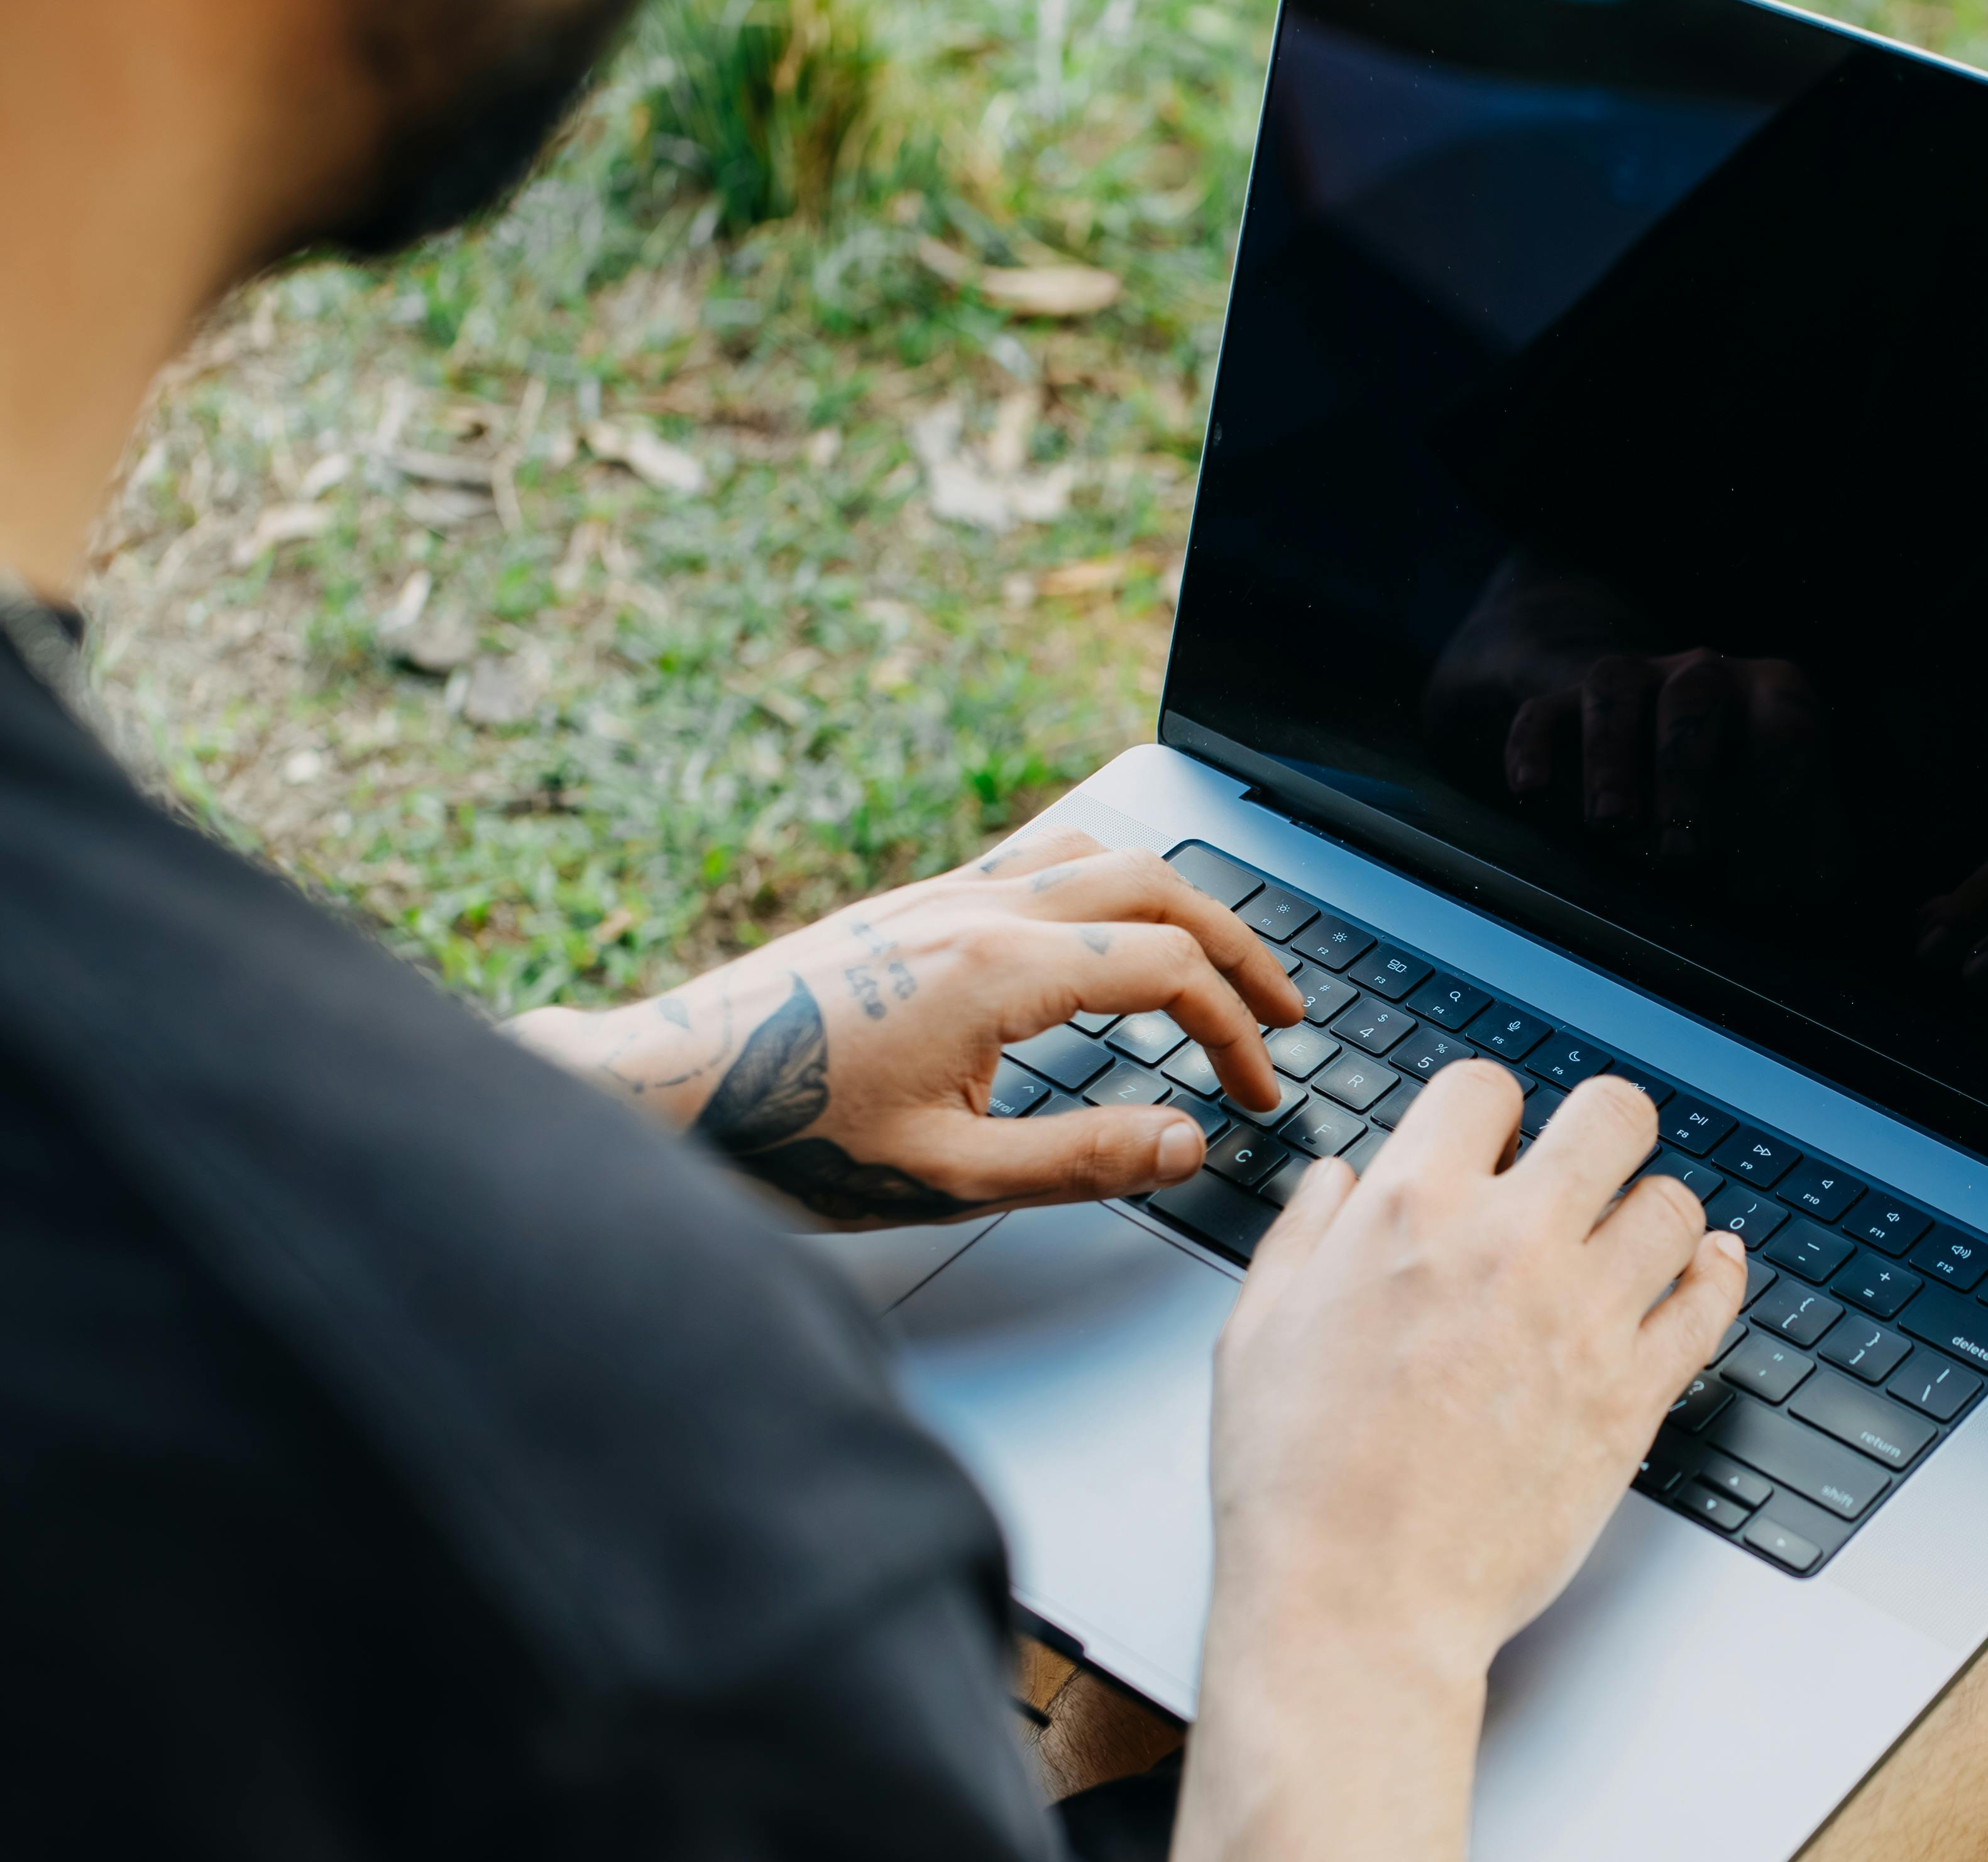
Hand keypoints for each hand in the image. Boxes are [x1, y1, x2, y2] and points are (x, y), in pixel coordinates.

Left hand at [507, 828, 1304, 1224]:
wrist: (656, 1090)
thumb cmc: (785, 1140)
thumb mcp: (944, 1179)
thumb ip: (1081, 1161)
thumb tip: (1189, 1142)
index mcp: (998, 970)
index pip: (1167, 971)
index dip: (1235, 1032)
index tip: (1254, 1094)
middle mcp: (977, 910)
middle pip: (1156, 889)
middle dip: (1237, 948)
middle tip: (1282, 1013)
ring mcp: (941, 896)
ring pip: (1100, 857)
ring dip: (1176, 906)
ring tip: (1215, 967)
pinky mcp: (910, 906)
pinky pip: (1040, 861)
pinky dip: (1109, 888)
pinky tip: (1107, 937)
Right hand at [1173, 1064, 1743, 1861]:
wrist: (1357, 1604)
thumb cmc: (1298, 1483)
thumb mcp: (1257, 1331)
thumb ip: (1305, 1234)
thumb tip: (1338, 1178)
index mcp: (1410, 1212)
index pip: (1486, 1085)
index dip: (1490, 1110)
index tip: (1492, 1143)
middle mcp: (1508, 1244)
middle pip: (1612, 1115)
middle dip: (1598, 1129)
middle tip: (1584, 1164)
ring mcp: (1583, 1317)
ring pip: (1673, 1205)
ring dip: (1653, 1212)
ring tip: (1630, 1238)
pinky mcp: (1634, 1395)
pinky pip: (1711, 1302)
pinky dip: (1717, 1275)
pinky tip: (1704, 1268)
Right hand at [1421, 550, 1838, 870]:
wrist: (1666, 744)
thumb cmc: (1743, 799)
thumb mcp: (1791, 821)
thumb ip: (1813, 852)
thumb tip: (1811, 888)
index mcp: (1776, 697)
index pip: (1788, 732)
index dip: (1778, 808)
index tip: (1754, 884)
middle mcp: (1707, 673)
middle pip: (1697, 696)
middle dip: (1690, 779)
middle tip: (1684, 859)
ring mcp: (1633, 679)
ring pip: (1614, 686)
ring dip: (1611, 758)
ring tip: (1612, 825)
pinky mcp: (1565, 702)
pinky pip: (1540, 711)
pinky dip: (1530, 748)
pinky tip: (1530, 792)